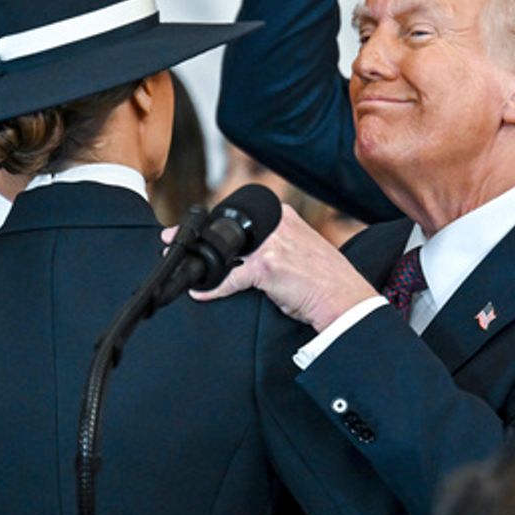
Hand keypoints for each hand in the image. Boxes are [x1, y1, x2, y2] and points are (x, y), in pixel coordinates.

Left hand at [185, 205, 376, 330]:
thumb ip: (278, 242)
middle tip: (171, 239)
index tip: (193, 229)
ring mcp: (271, 244)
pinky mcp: (267, 266)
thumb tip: (249, 254)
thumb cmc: (325, 280)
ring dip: (199, 260)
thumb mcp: (302, 248)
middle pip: (227, 228)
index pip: (240, 216)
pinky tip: (201, 293)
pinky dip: (213, 288)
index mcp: (284, 217)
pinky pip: (231, 277)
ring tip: (180, 264)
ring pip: (224, 250)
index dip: (213, 224)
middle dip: (197, 236)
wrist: (344, 298)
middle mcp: (277, 225)